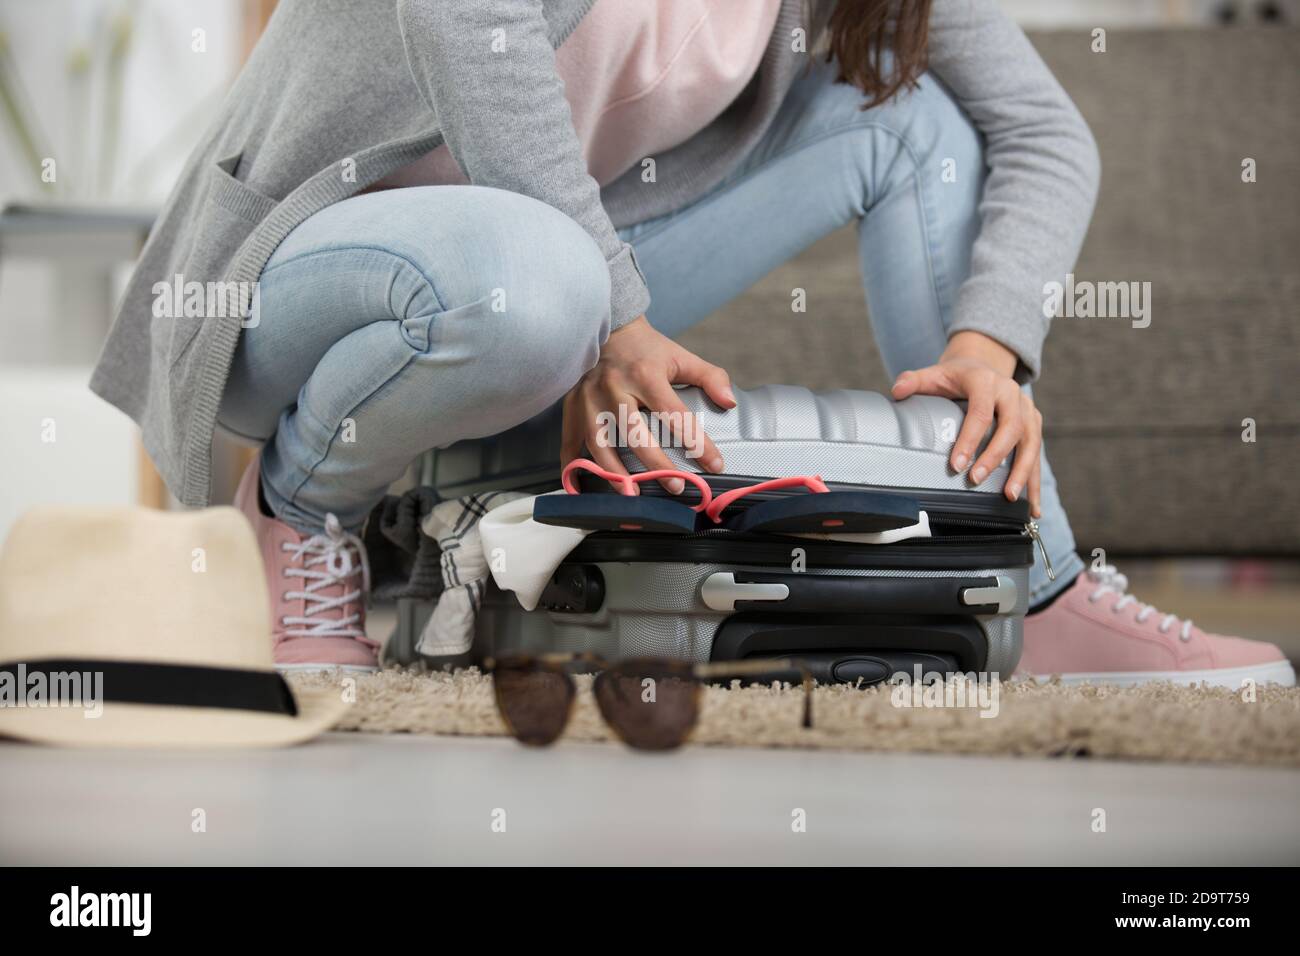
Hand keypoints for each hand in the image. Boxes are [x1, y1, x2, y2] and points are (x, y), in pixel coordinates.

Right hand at [561, 316, 734, 493]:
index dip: (696, 442)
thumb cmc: (646, 349)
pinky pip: (569, 441)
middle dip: (656, 465)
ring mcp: (589, 400)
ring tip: (633, 495)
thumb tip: (730, 402)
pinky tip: (581, 485)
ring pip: (600, 445)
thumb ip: (710, 377)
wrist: (607, 328)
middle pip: (635, 435)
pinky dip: (573, 466)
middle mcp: (615, 389)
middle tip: (675, 486)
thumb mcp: (681, 357)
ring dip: (616, 474)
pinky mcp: (571, 407)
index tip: (714, 464)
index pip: (675, 415)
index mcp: (646, 375)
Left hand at [890, 331, 1041, 516]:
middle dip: (995, 457)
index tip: (957, 464)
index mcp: (986, 381)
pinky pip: (1037, 453)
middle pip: (1011, 427)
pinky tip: (1033, 505)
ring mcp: (1026, 408)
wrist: (983, 365)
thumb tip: (897, 391)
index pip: (981, 412)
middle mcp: (1011, 393)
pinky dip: (1034, 479)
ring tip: (1010, 497)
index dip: (970, 439)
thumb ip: (914, 381)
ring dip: (1023, 471)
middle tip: (976, 480)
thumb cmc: (956, 376)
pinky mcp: (1034, 423)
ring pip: (1031, 442)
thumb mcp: (934, 374)